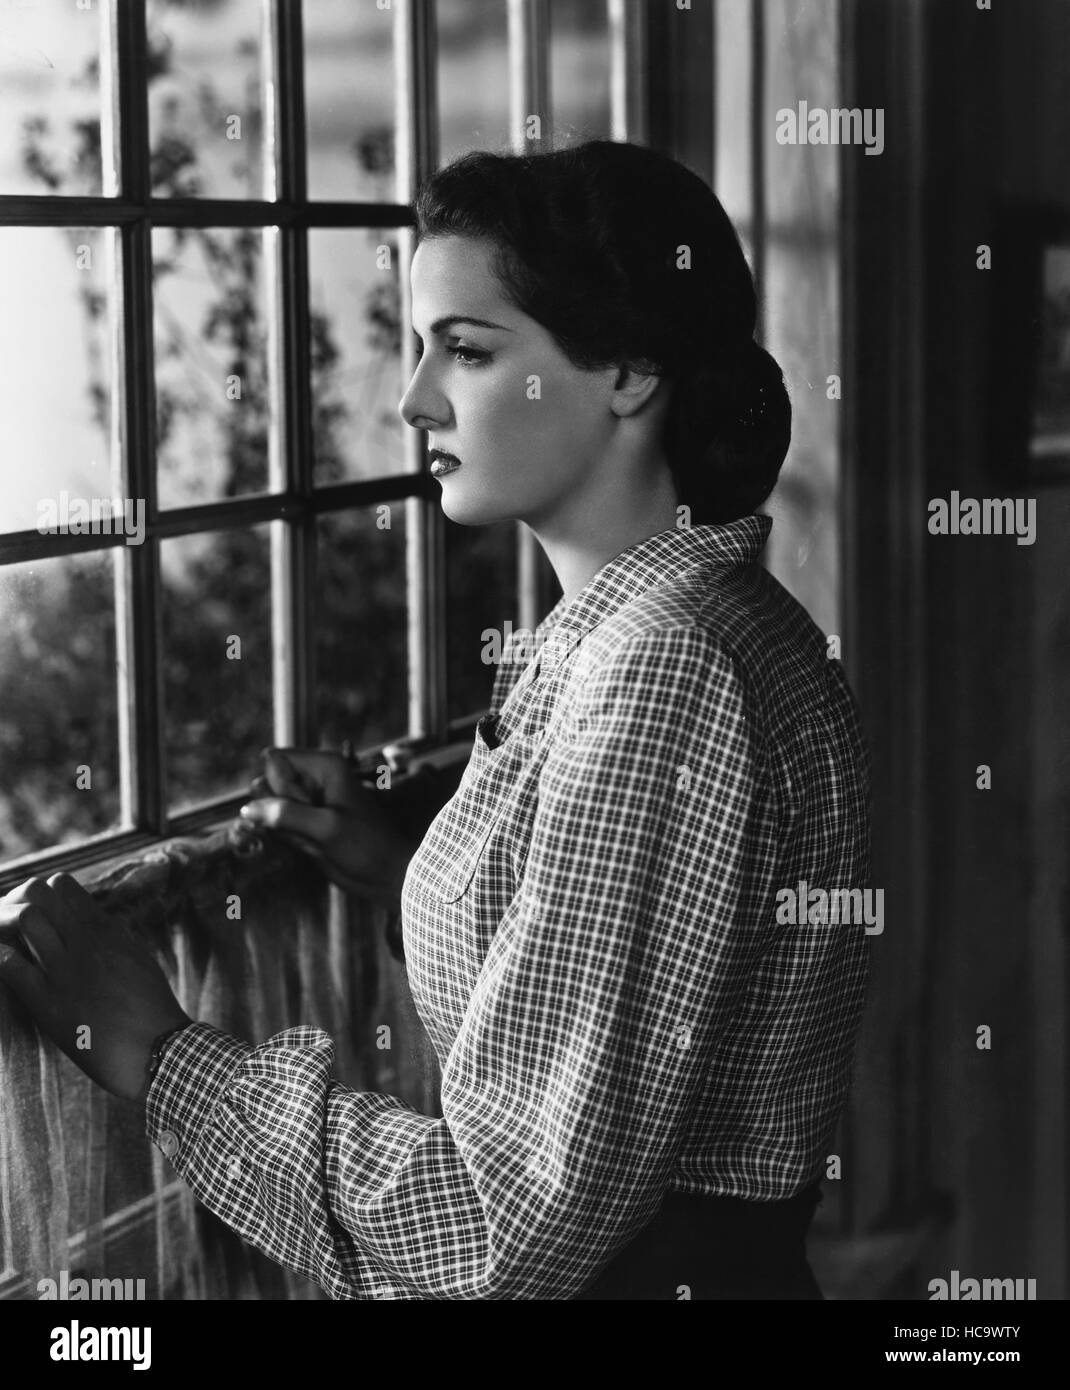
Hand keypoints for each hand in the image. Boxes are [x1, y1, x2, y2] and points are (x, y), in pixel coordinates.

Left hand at [0, 874, 190, 1104]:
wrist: (156, 1050)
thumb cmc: (151, 1009)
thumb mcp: (136, 958)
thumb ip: (111, 938)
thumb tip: (93, 923)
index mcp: (106, 931)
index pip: (63, 886)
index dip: (42, 896)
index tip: (37, 913)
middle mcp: (84, 942)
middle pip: (39, 893)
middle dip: (21, 904)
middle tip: (16, 928)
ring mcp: (65, 971)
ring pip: (26, 919)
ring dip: (9, 927)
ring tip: (7, 944)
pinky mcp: (48, 1004)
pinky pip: (11, 966)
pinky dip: (1, 959)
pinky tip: (4, 965)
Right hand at [240, 748, 413, 903]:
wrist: (384, 874)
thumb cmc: (365, 845)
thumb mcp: (326, 828)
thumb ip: (287, 814)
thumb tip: (248, 808)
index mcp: (325, 766)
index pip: (275, 760)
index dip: (278, 785)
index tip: (302, 807)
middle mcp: (314, 779)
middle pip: (269, 783)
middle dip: (276, 808)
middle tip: (307, 827)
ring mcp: (307, 801)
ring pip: (269, 805)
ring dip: (279, 827)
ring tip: (310, 839)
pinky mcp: (304, 822)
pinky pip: (276, 824)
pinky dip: (283, 837)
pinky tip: (307, 847)